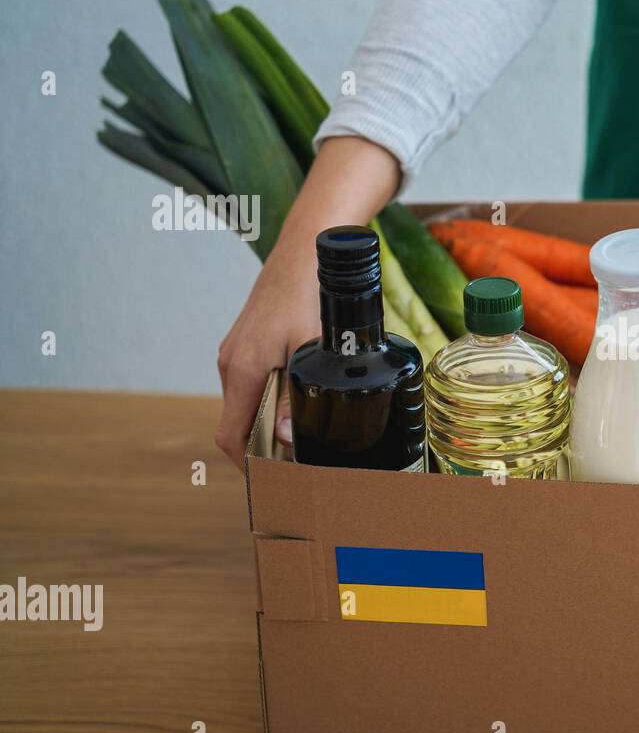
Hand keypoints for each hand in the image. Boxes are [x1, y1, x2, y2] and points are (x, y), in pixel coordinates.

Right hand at [214, 137, 400, 467]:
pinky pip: (254, 385)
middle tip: (302, 471)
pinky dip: (272, 403)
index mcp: (241, 369)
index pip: (231, 437)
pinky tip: (303, 407)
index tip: (276, 484)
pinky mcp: (249, 343)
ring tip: (307, 445)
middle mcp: (231, 363)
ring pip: (248, 405)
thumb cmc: (311, 293)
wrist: (307, 248)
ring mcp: (237, 352)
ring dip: (272, 427)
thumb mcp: (314, 348)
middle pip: (240, 425)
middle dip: (266, 452)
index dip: (250, 467)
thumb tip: (290, 438)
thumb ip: (302, 395)